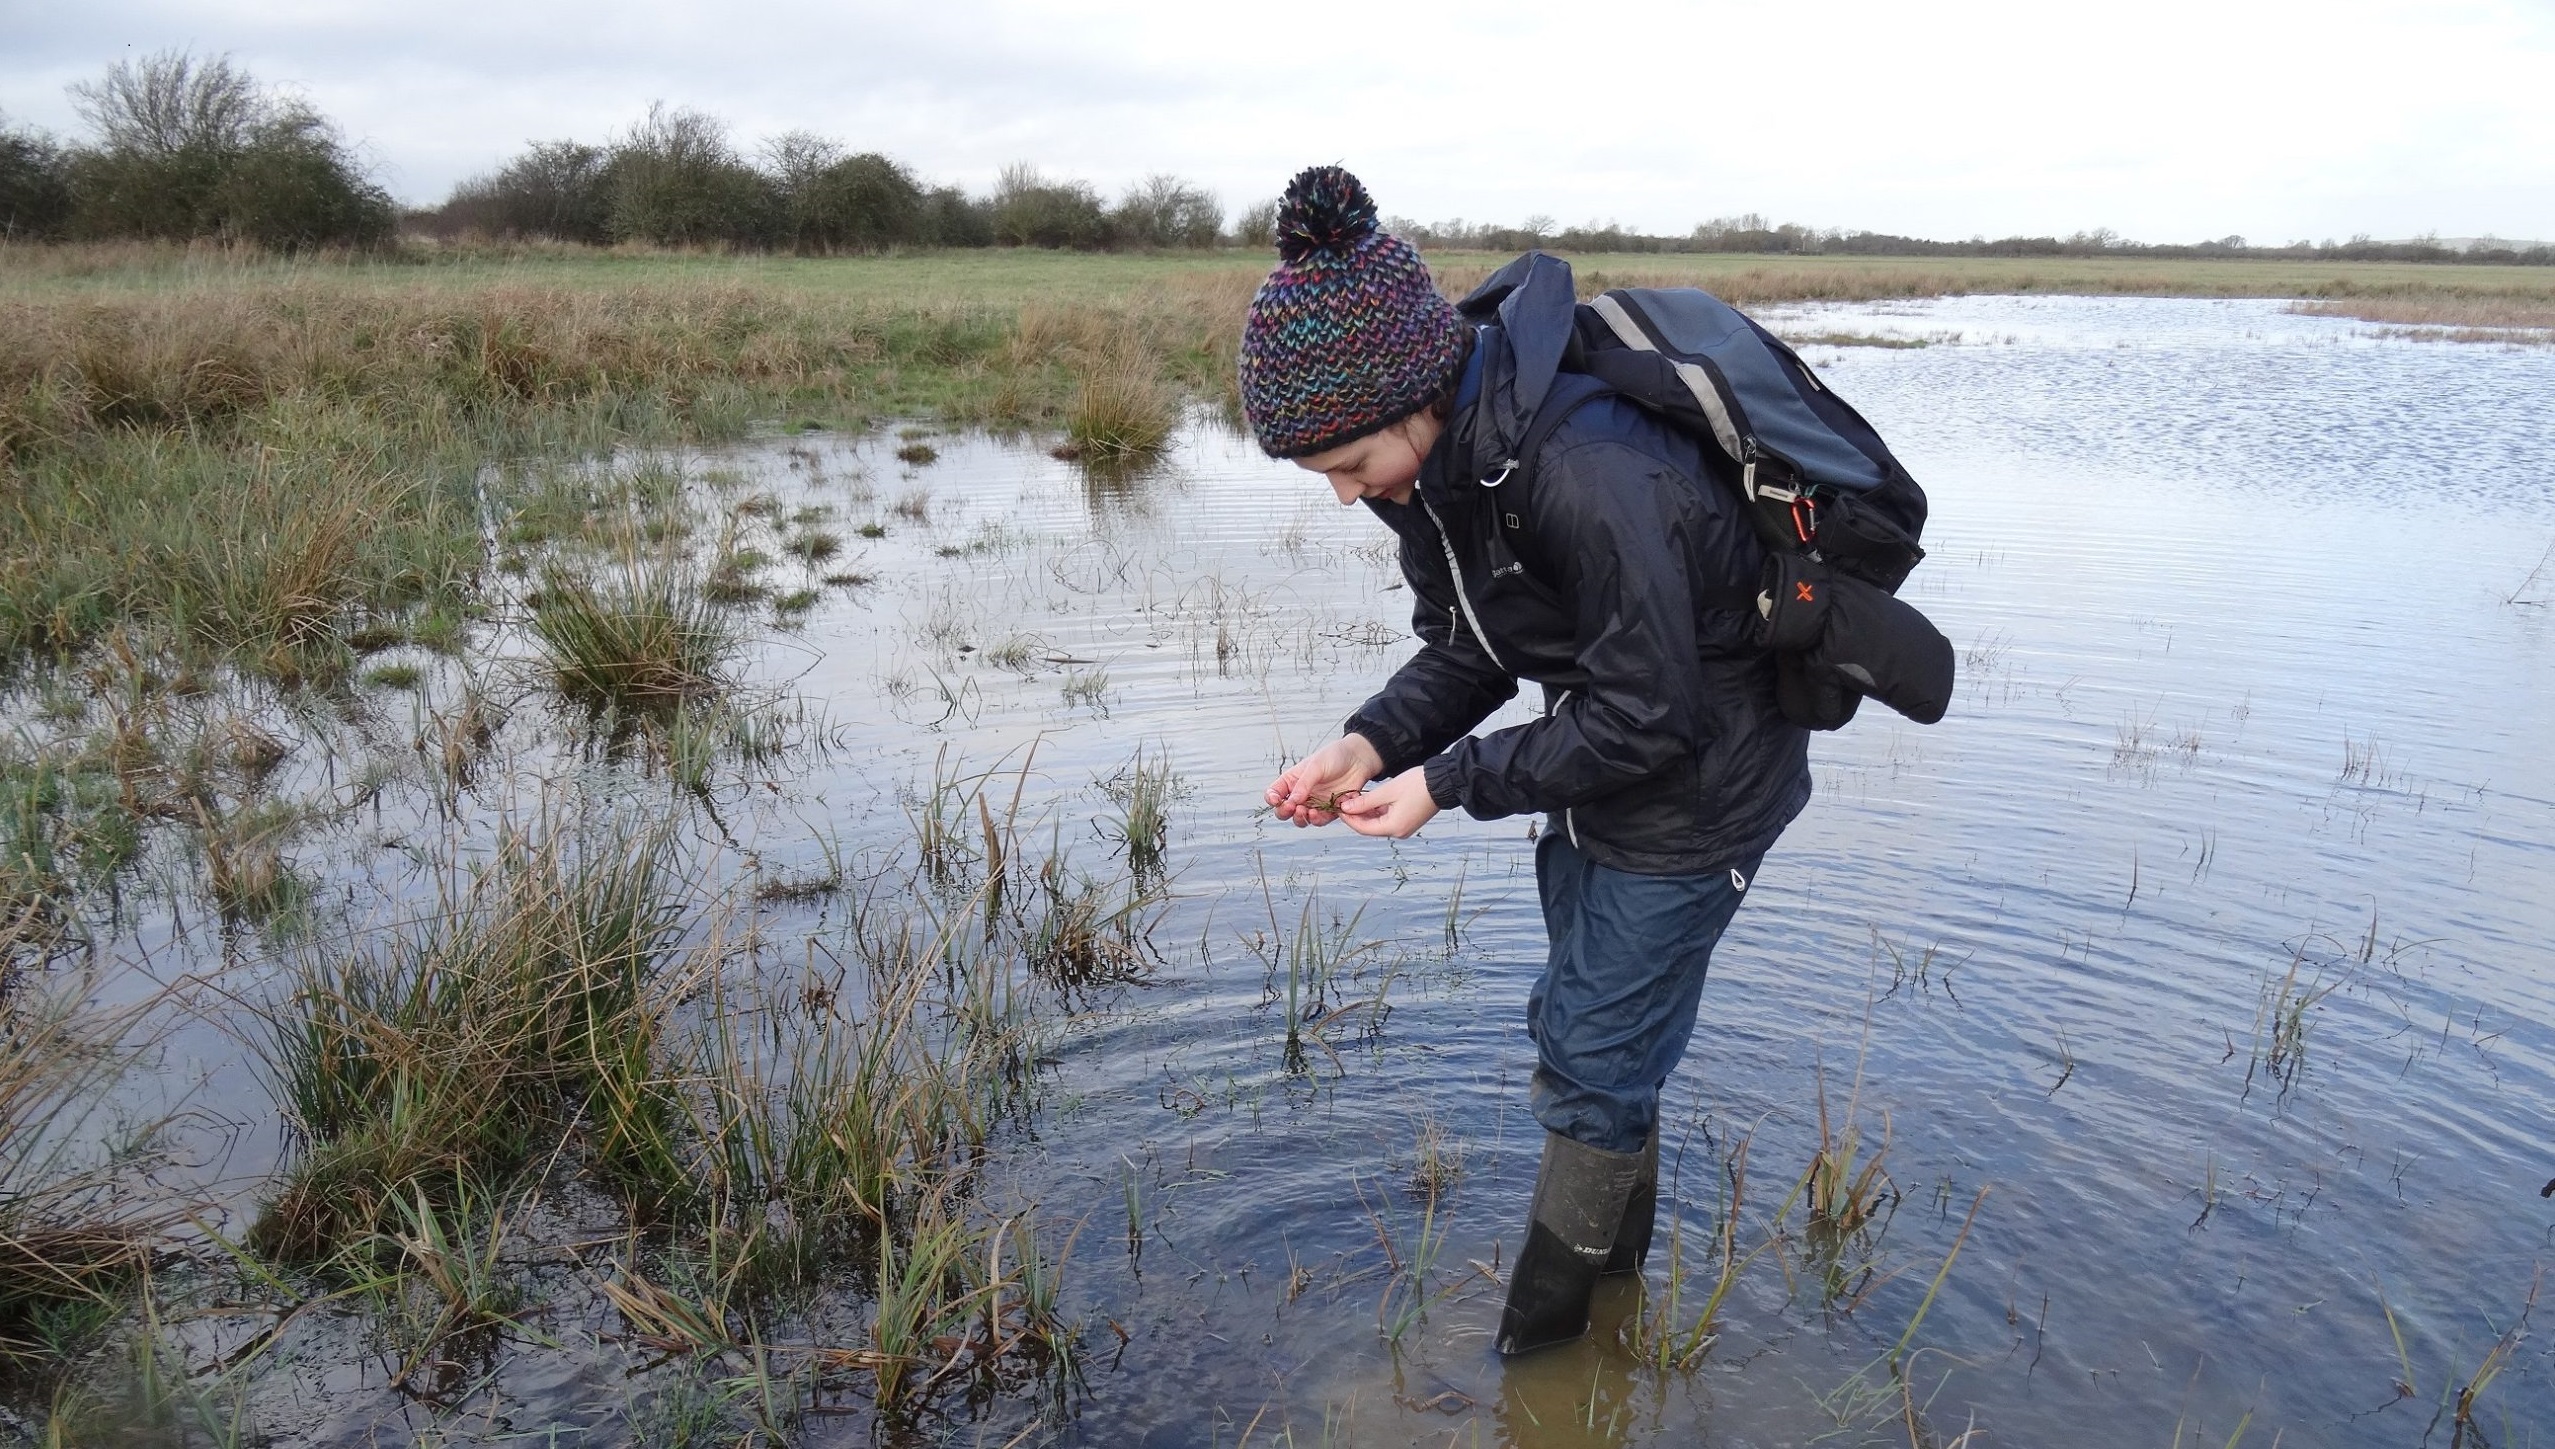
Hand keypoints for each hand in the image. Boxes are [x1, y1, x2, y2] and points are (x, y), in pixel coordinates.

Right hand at [1265, 734, 1385, 826]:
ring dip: (1300, 818)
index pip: (1275, 793)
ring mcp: (1315, 804)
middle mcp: (1301, 794)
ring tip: (1306, 811)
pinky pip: (1320, 820)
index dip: (1272, 799)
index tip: (1276, 800)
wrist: (1359, 759)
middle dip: (1285, 812)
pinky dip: (1317, 820)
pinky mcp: (1330, 810)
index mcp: (1293, 780)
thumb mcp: (1316, 765)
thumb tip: (1292, 801)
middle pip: (1285, 811)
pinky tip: (1318, 814)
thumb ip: (1304, 784)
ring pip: (1301, 819)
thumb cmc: (1335, 756)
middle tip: (1292, 808)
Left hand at [1338, 768, 1439, 838]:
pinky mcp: (1407, 822)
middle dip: (1356, 816)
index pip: (1364, 828)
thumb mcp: (1387, 791)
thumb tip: (1346, 808)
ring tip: (1354, 800)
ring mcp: (1404, 828)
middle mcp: (1399, 832)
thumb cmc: (1417, 785)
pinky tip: (1369, 801)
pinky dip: (1377, 812)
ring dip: (1366, 814)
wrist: (1442, 783)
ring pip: (1378, 824)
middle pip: (1370, 828)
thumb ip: (1365, 801)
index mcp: (1394, 827)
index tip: (1339, 807)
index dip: (1349, 819)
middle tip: (1344, 803)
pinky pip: (1387, 820)